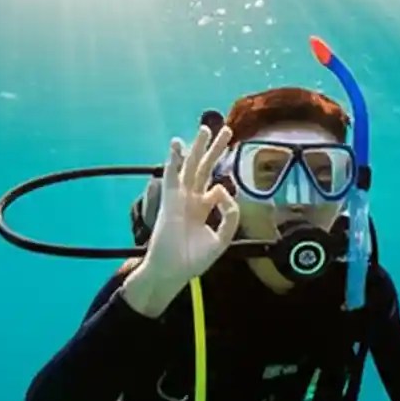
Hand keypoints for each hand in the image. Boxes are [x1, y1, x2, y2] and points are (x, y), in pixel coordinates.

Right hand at [124, 125, 238, 314]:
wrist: (172, 272)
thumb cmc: (193, 260)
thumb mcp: (221, 239)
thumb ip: (230, 216)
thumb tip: (224, 189)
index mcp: (202, 209)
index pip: (217, 189)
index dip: (225, 191)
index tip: (224, 199)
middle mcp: (191, 200)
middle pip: (204, 169)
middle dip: (215, 150)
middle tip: (226, 131)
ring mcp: (180, 199)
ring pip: (190, 167)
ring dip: (198, 148)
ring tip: (205, 128)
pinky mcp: (169, 201)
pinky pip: (171, 176)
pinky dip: (174, 160)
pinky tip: (177, 144)